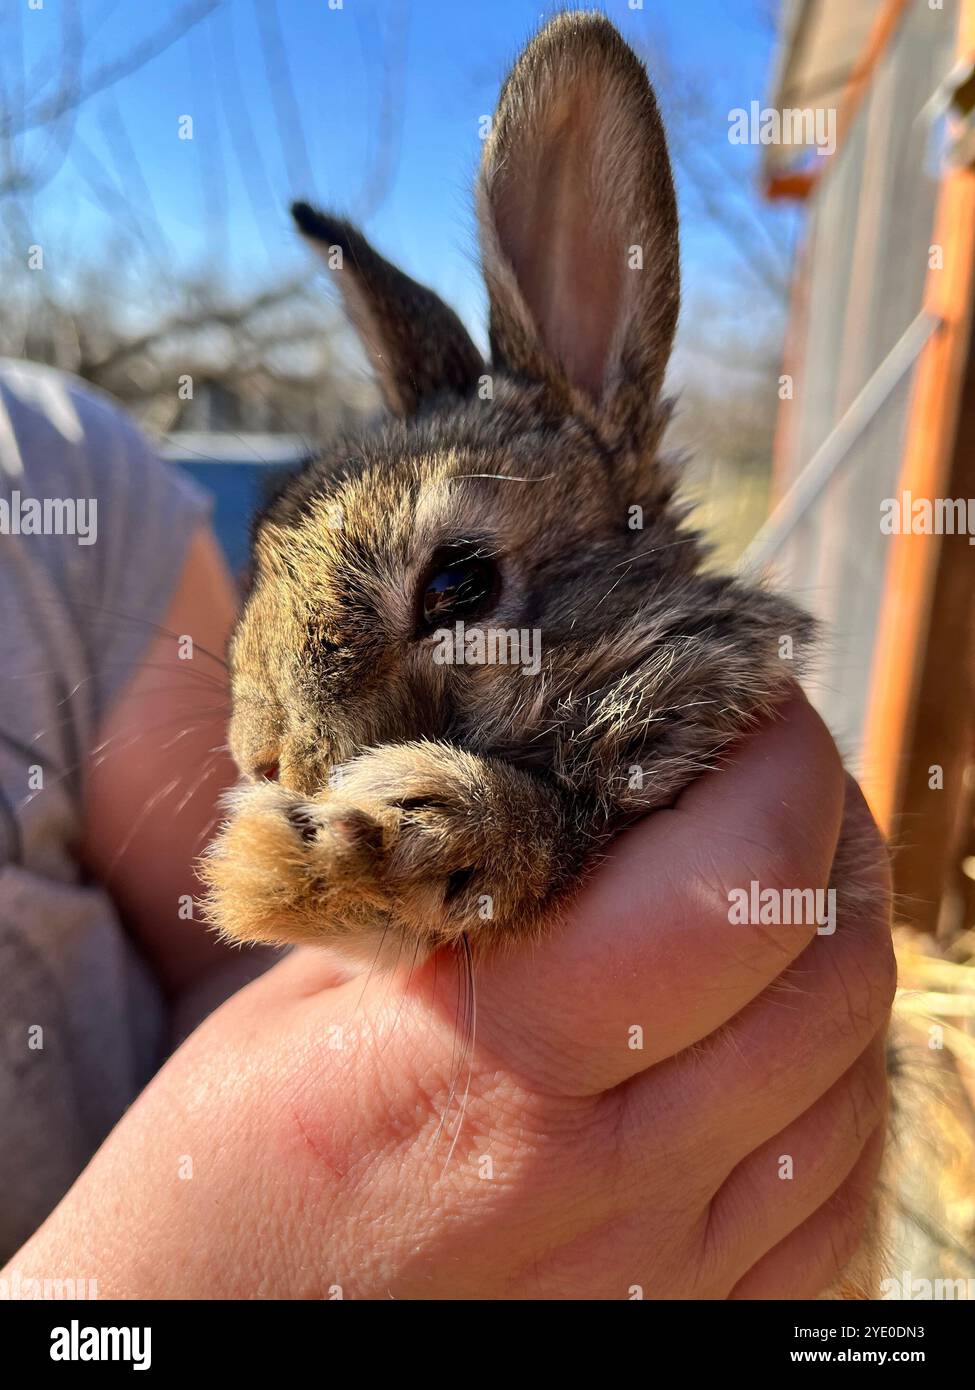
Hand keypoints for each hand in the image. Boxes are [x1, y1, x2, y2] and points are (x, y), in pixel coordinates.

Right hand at [10, 696, 893, 1298]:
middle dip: (828, 838)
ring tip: (771, 892)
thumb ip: (457, 884)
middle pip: (831, 973)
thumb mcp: (306, 993)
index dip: (777, 762)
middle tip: (771, 778)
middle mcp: (612, 1190)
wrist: (208, 1348)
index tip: (747, 703)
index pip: (734, 884)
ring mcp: (671, 1282)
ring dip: (832, 958)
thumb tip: (573, 764)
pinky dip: (829, 1091)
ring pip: (855, 1082)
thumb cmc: (227, 1171)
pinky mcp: (696, 1332)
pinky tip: (764, 1040)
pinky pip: (839, 1199)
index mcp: (495, 1071)